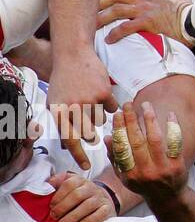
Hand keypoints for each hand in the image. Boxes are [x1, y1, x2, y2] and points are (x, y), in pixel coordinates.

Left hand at [46, 48, 115, 170]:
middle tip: (91, 125)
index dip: (79, 155)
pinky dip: (108, 102)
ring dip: (99, 113)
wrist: (73, 55)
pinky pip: (112, 108)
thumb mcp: (55, 101)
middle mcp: (73, 109)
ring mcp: (89, 101)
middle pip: (88, 133)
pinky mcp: (104, 93)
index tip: (87, 166)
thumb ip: (62, 122)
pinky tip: (100, 91)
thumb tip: (68, 144)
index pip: (69, 140)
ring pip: (101, 120)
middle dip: (92, 133)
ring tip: (90, 98)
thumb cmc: (64, 80)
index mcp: (59, 113)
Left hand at [47, 172, 115, 221]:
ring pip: (88, 205)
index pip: (69, 184)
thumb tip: (47, 183)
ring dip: (73, 216)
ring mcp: (100, 198)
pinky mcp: (107, 208)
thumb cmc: (78, 196)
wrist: (100, 200)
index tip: (51, 206)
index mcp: (80, 181)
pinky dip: (90, 220)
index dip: (58, 196)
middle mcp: (91, 187)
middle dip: (63, 207)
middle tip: (54, 216)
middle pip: (77, 195)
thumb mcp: (68, 186)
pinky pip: (101, 213)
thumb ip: (57, 183)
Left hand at [98, 0, 188, 43]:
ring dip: (101, 18)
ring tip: (90, 28)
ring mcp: (146, 9)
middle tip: (84, 10)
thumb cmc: (187, 8)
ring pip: (116, 9)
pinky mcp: (149, 22)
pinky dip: (116, 33)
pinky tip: (109, 40)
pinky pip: (127, 27)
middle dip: (97, 1)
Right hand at [112, 101, 186, 201]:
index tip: (116, 114)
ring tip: (146, 105)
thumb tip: (107, 137)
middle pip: (136, 141)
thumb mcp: (125, 176)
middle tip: (127, 104)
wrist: (167, 198)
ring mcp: (162, 168)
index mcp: (129, 174)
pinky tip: (170, 114)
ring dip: (150, 120)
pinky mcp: (177, 164)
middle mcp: (145, 171)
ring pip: (155, 139)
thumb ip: (115, 158)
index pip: (121, 148)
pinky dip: (172, 127)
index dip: (118, 130)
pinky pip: (175, 142)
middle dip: (131, 121)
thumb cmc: (143, 184)